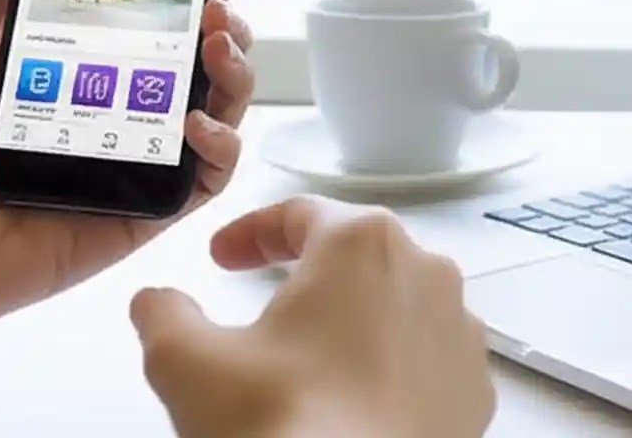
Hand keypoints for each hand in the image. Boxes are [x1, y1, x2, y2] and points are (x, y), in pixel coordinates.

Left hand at [0, 0, 263, 330]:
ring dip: (237, 69)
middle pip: (212, 52)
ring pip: (227, 106)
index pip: (168, 9)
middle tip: (219, 1)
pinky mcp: (156, 207)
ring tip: (214, 43)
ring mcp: (149, 153)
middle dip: (234, 17)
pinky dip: (220, 143)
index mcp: (98, 61)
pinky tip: (194, 120)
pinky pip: (213, 174)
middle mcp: (133, 103)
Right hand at [130, 197, 495, 437]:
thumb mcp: (187, 361)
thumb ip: (164, 315)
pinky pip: (427, 358)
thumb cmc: (284, 425)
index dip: (250, 233)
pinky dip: (391, 365)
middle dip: (308, 270)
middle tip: (265, 295)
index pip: (299, 214)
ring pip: (398, 303)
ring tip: (311, 355)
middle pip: (356, 253)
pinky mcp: (475, 390)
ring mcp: (461, 333)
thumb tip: (156, 303)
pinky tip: (355, 397)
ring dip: (354, 317)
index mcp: (361, 243)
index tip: (223, 257)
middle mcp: (426, 273)